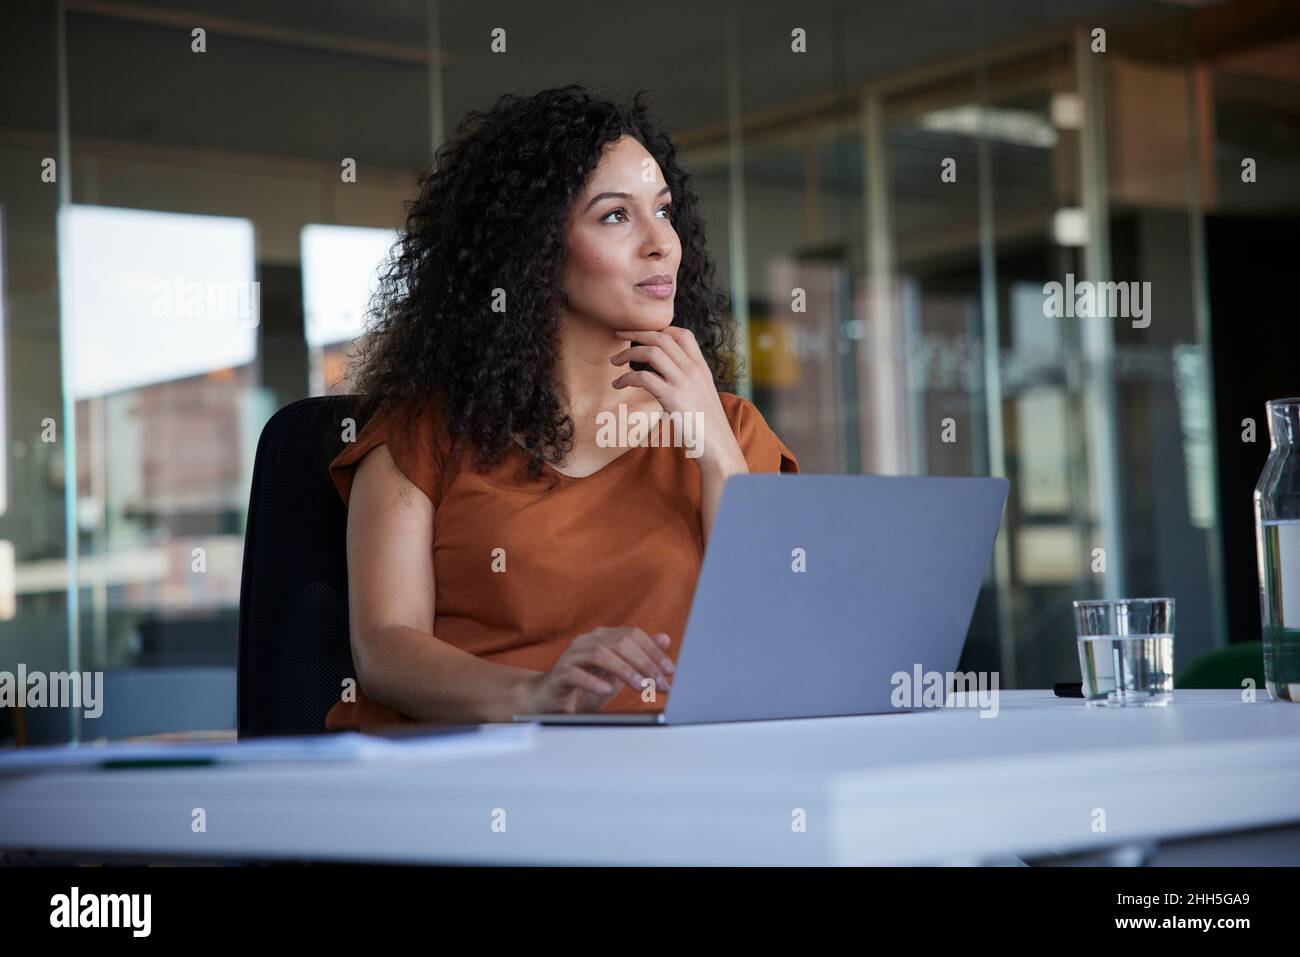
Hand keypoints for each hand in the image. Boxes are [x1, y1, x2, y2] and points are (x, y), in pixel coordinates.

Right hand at [518, 627, 674, 714]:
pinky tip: (606, 691)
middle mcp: (587, 641)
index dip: (654, 652)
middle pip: (621, 643)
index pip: (634, 635)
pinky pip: (575, 673)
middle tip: (661, 685)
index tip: (670, 672)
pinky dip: (592, 681)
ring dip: (624, 670)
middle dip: (645, 664)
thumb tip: (665, 638)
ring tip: (640, 686)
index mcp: (603, 637)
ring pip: (601, 654)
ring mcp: (571, 656)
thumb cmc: (584, 686)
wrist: (548, 699)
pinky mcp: (559, 674)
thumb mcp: (617, 673)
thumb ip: (639, 656)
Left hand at [610, 326, 745, 475]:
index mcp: (701, 368)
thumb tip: (665, 380)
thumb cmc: (707, 427)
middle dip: (637, 332)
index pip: (682, 334)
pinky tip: (618, 385)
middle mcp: (694, 370)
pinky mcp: (672, 398)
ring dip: (628, 352)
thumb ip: (687, 383)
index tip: (640, 334)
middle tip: (619, 333)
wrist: (719, 448)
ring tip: (614, 361)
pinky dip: (626, 378)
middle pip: (662, 337)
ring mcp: (684, 383)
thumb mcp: (701, 397)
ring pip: (651, 352)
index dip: (659, 329)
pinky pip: (643, 377)